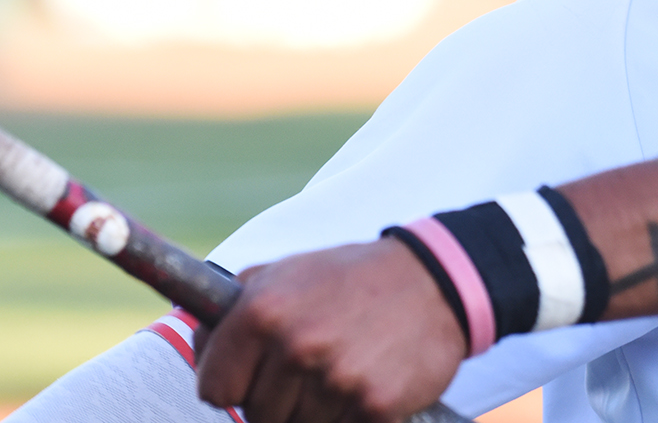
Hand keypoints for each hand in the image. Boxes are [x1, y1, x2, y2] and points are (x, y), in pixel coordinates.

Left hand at [194, 238, 466, 422]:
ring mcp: (336, 378)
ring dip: (317, 409)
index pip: (214, 389)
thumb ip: (234, 306)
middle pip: (257, 415)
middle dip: (279, 398)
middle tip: (313, 366)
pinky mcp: (375, 405)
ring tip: (343, 370)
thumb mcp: (288, 273)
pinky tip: (367, 383)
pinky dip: (352, 416)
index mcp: (262, 311)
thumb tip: (197, 343)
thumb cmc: (353, 280)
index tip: (257, 375)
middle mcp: (295, 345)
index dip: (234, 384)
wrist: (437, 281)